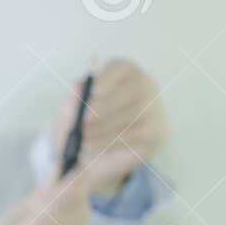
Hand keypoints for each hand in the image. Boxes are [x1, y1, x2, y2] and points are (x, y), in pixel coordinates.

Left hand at [49, 58, 166, 193]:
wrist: (91, 158)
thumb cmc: (81, 126)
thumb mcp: (70, 115)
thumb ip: (72, 100)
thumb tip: (76, 84)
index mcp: (122, 73)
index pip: (121, 66)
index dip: (108, 77)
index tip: (92, 90)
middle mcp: (143, 85)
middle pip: (133, 88)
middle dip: (106, 105)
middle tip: (83, 120)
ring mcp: (153, 107)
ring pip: (135, 113)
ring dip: (104, 128)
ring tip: (81, 139)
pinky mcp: (155, 131)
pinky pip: (137, 133)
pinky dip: (111, 141)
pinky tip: (92, 146)